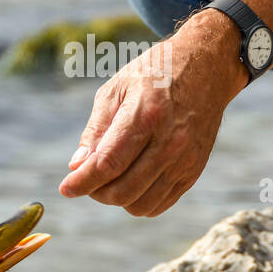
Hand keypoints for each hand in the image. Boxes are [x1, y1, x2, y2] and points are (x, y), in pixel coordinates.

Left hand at [58, 13, 246, 215]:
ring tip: (110, 180)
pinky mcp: (195, 170)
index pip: (107, 164)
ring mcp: (185, 159)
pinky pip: (160, 204)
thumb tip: (77, 166)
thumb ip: (96, 130)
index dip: (82, 182)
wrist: (207, 67)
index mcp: (146, 116)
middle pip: (123, 191)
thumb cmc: (155, 73)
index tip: (66, 189)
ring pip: (141, 204)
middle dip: (96, 192)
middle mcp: (169, 142)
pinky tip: (131, 182)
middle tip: (88, 180)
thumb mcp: (117, 89)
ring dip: (117, 199)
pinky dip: (139, 201)